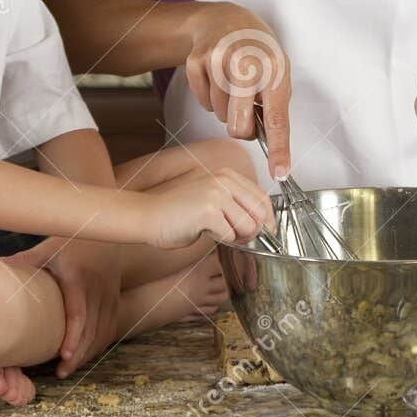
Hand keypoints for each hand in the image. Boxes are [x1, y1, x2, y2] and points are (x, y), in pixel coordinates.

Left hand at [2, 237, 120, 376]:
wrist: (104, 239)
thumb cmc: (70, 246)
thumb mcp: (47, 250)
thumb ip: (24, 262)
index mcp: (79, 277)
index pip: (79, 312)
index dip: (73, 336)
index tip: (63, 355)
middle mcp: (99, 289)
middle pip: (92, 329)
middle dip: (78, 354)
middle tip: (61, 371)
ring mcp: (111, 297)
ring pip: (103, 333)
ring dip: (87, 354)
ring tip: (66, 369)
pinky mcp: (115, 304)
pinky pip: (110, 331)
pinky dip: (96, 347)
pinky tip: (81, 356)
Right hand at [141, 168, 274, 250]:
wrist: (149, 217)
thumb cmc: (179, 214)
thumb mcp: (213, 200)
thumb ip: (236, 205)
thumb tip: (263, 223)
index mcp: (228, 175)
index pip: (263, 198)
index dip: (267, 219)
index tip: (266, 232)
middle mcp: (224, 181)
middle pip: (260, 213)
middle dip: (254, 232)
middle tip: (237, 238)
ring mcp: (216, 194)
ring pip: (248, 226)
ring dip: (237, 238)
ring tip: (219, 233)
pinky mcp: (208, 211)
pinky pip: (230, 235)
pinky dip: (222, 241)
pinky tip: (206, 233)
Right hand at [184, 3, 291, 178]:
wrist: (225, 19)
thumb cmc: (257, 49)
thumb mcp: (277, 70)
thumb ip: (275, 104)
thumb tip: (270, 144)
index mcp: (274, 68)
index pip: (277, 118)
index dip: (279, 149)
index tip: (280, 172)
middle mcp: (246, 63)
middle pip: (238, 125)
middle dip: (242, 128)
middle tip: (247, 112)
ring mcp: (218, 61)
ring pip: (219, 115)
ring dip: (227, 108)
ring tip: (234, 84)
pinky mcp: (196, 61)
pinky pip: (203, 103)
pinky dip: (211, 98)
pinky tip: (218, 78)